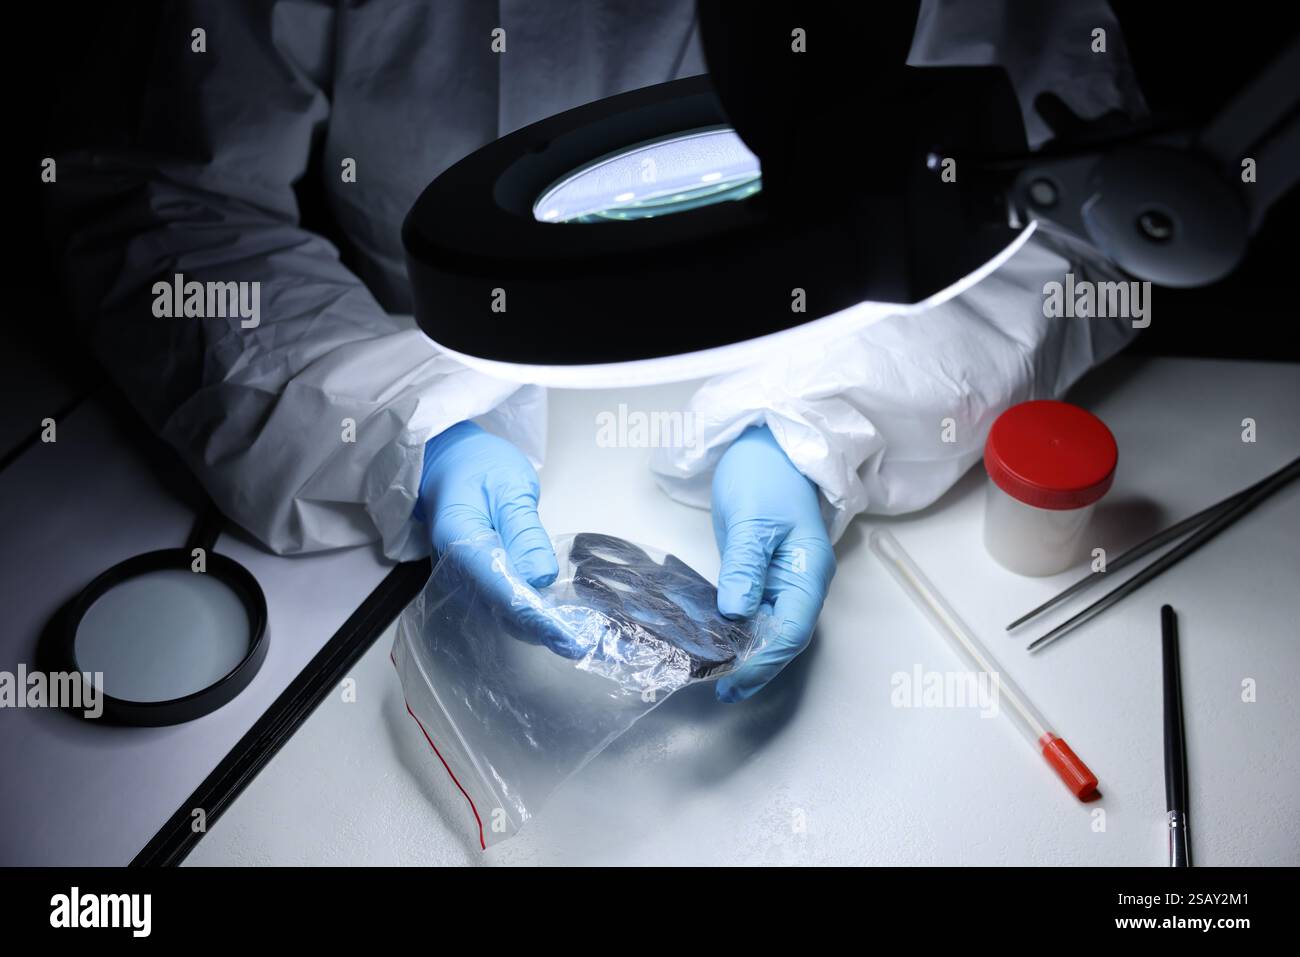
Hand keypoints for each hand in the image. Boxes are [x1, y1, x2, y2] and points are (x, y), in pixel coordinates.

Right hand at [420, 421, 580, 655]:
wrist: (449, 462)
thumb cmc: (478, 466)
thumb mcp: (510, 487)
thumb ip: (525, 532)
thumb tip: (540, 578)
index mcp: (460, 541)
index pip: (500, 589)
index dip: (535, 617)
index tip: (566, 636)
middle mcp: (455, 570)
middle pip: (500, 611)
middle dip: (542, 629)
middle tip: (583, 637)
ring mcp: (461, 580)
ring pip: (502, 614)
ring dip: (538, 626)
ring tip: (578, 631)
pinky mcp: (473, 582)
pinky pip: (501, 605)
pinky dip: (530, 614)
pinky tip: (558, 617)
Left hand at [711, 426, 835, 701]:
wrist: (768, 442)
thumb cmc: (764, 474)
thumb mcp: (750, 520)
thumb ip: (744, 567)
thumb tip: (735, 614)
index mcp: (808, 571)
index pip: (790, 631)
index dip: (762, 661)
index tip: (731, 681)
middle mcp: (801, 581)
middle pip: (782, 636)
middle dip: (753, 665)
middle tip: (717, 685)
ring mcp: (783, 577)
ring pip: (767, 627)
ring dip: (743, 651)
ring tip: (710, 670)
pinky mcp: (764, 572)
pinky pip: (753, 610)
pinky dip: (735, 628)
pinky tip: (713, 640)